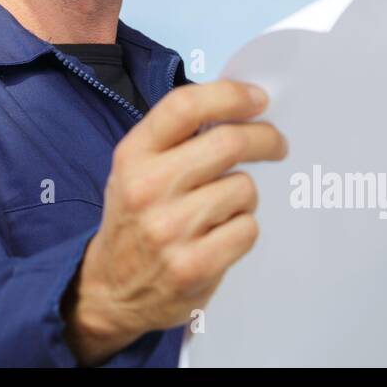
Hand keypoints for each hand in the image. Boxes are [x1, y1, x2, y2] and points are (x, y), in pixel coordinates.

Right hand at [61, 80, 286, 364]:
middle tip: (276, 144)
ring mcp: (170, 229)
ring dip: (244, 194)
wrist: (110, 289)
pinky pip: (247, 229)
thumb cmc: (135, 217)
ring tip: (224, 207)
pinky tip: (220, 235)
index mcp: (133, 155)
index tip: (258, 99)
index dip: (230, 96)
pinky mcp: (194, 266)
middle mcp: (147, 188)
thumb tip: (239, 106)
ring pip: (243, 188)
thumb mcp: (136, 168)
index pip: (185, 106)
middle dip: (264, 138)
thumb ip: (177, 137)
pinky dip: (242, 229)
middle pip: (228, 142)